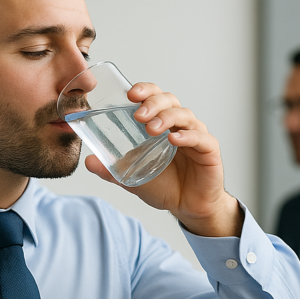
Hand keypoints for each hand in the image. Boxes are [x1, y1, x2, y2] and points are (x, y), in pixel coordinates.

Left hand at [84, 83, 242, 236]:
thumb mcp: (132, 177)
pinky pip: (201, 138)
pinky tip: (174, 139)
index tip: (130, 94)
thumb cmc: (165, 186)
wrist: (188, 207)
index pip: (155, 97)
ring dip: (167, 118)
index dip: (145, 91)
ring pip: (185, 115)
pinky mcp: (209, 151)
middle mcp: (180, 125)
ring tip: (151, 128)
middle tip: (138, 115)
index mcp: (163, 124)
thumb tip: (89, 161)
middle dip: (153, 103)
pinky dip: (187, 136)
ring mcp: (196, 136)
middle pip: (170, 100)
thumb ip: (112, 169)